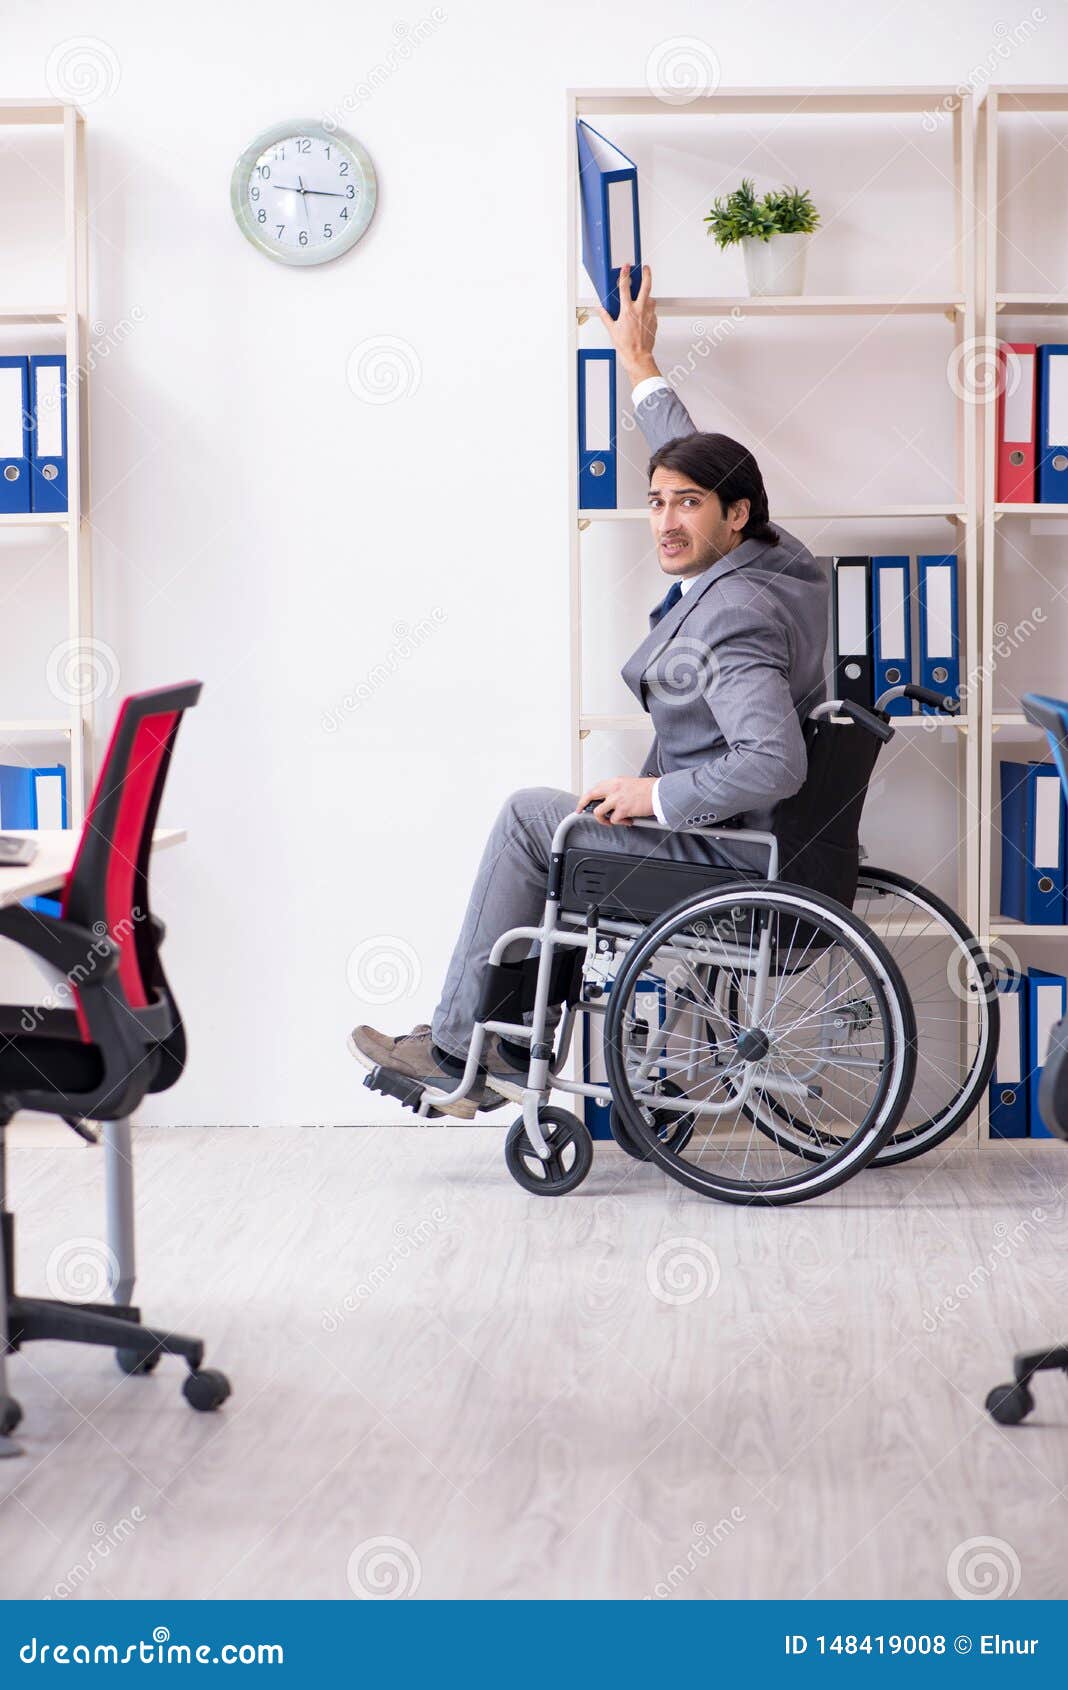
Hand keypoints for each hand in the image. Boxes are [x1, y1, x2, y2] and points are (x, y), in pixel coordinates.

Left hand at [576, 776, 656, 825]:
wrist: (659, 793)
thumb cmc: (649, 789)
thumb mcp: (629, 784)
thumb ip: (618, 791)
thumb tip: (611, 800)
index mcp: (615, 782)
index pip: (595, 788)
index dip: (586, 797)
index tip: (583, 803)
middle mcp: (614, 789)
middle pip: (590, 796)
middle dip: (582, 805)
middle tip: (581, 812)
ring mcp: (617, 799)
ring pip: (599, 812)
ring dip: (603, 819)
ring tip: (612, 821)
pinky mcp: (623, 810)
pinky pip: (614, 820)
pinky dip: (620, 823)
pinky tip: (628, 821)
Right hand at [597, 263, 659, 385]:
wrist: (638, 357)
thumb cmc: (626, 346)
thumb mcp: (612, 330)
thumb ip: (606, 317)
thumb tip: (601, 310)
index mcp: (628, 311)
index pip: (625, 287)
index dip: (625, 274)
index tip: (625, 267)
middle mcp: (640, 310)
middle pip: (646, 286)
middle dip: (646, 274)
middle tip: (646, 268)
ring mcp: (649, 315)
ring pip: (651, 299)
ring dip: (647, 296)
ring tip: (643, 297)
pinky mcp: (654, 321)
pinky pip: (652, 311)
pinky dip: (648, 310)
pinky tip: (643, 314)